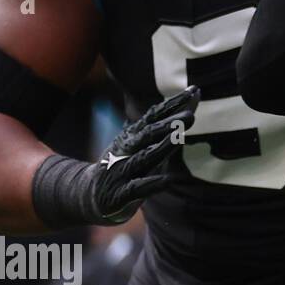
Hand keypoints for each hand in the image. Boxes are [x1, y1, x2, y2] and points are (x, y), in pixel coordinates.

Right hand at [31, 86, 200, 228]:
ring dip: (162, 148)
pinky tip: (168, 180)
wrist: (88, 193)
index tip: (192, 91)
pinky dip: (152, 183)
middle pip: (148, 135)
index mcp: (133, 136)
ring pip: (143, 158)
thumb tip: (196, 95)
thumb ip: (172, 122)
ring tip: (179, 138)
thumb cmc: (125, 163)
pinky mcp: (120, 193)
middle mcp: (126, 150)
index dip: (173, 104)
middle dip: (168, 125)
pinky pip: (137, 187)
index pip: (154, 116)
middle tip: (190, 117)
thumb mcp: (144, 142)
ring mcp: (122, 171)